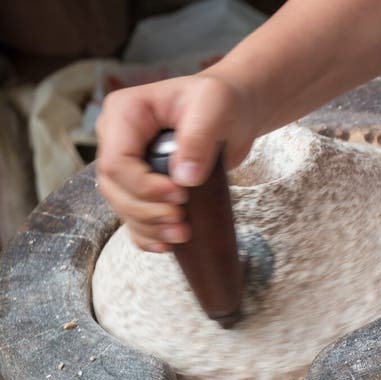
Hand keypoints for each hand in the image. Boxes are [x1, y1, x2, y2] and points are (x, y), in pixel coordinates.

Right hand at [96, 70, 256, 251]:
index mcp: (124, 113)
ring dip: (149, 227)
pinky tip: (167, 245)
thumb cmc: (220, 100)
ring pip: (121, 207)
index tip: (179, 194)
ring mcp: (127, 165)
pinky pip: (132, 218)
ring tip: (181, 234)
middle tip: (182, 220)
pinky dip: (147, 236)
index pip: (116, 161)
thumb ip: (198, 138)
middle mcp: (117, 139)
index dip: (143, 186)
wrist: (232, 113)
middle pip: (114, 188)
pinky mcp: (141, 186)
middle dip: (147, 211)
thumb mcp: (213, 107)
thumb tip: (184, 178)